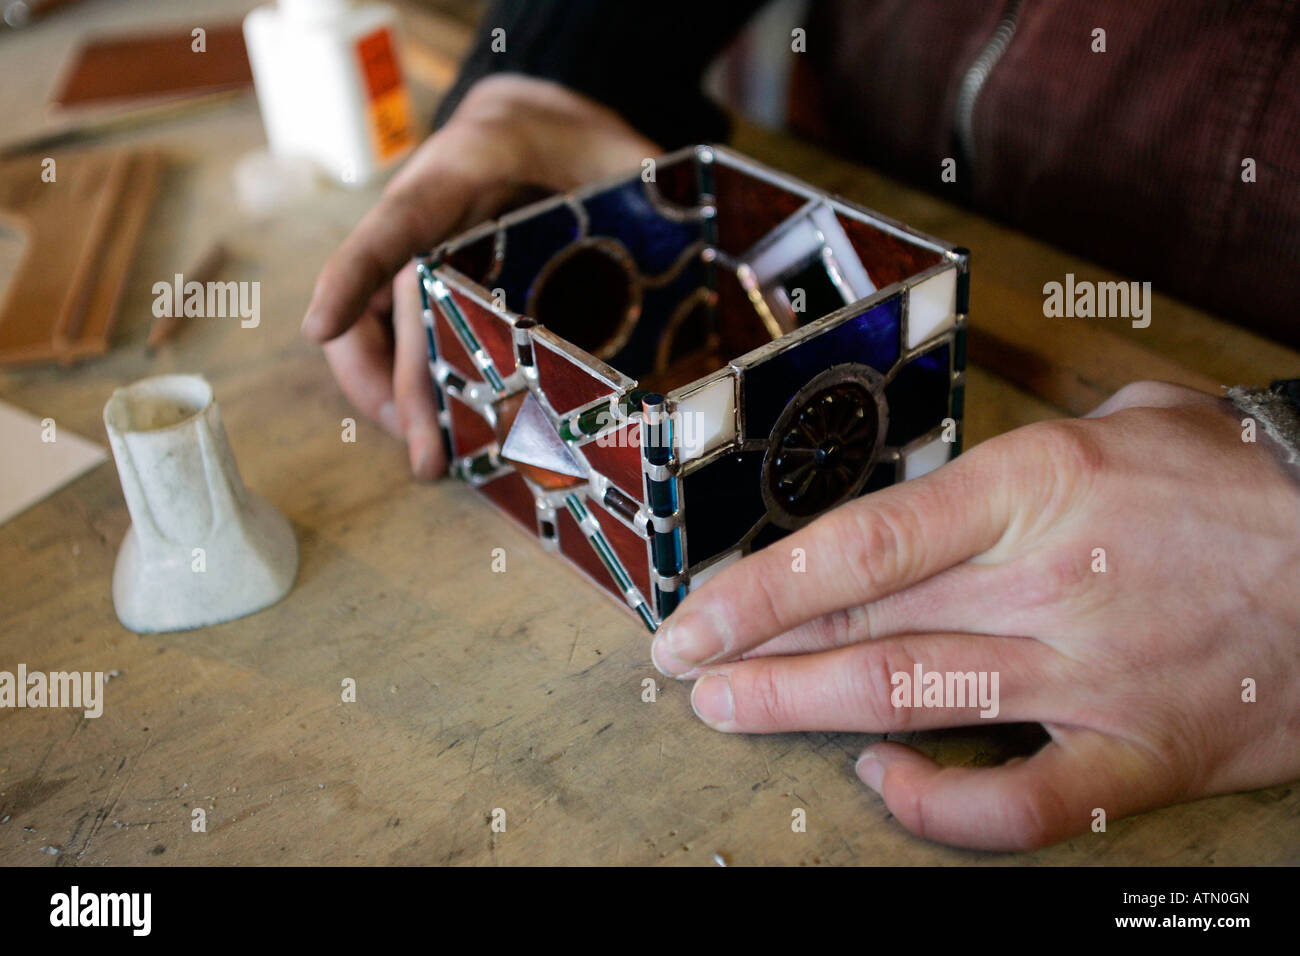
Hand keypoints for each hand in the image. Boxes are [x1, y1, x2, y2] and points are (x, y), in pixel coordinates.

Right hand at [301, 75, 657, 478]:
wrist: (540, 121)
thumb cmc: (575, 134)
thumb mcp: (620, 148)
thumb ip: (648, 194)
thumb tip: (725, 274)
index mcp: (467, 169)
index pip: (403, 217)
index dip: (357, 272)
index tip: (319, 325)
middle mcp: (430, 214)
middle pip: (396, 303)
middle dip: (402, 385)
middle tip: (425, 456)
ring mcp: (426, 251)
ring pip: (382, 326)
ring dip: (393, 395)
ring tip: (428, 455)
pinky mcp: (437, 283)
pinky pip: (401, 333)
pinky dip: (410, 380)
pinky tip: (444, 423)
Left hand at [650, 381, 1299, 849]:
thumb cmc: (1241, 478)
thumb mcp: (1128, 420)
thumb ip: (1017, 462)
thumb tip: (937, 492)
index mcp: (1036, 487)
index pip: (865, 541)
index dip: (764, 586)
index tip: (697, 614)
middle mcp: (1050, 581)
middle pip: (869, 624)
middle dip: (760, 652)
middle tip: (686, 669)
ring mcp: (1095, 673)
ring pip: (917, 700)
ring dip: (807, 711)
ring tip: (732, 711)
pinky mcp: (1143, 749)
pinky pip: (1025, 803)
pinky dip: (945, 806)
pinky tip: (884, 783)